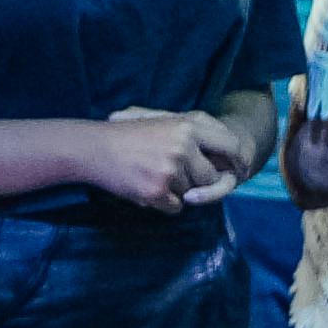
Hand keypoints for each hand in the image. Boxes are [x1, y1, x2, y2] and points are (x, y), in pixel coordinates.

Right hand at [81, 110, 236, 212]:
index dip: (236, 160)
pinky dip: (163, 202)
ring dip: (176, 191)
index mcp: (187, 126)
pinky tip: (144, 186)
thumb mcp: (161, 120)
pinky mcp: (157, 191)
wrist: (91, 148)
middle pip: (210, 177)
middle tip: (172, 172)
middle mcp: (183, 147)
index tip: (235, 170)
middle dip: (196, 181)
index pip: (231, 146)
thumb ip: (194, 129)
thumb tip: (232, 147)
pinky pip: (175, 207)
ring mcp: (170, 170)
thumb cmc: (125, 134)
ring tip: (150, 174)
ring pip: (191, 194)